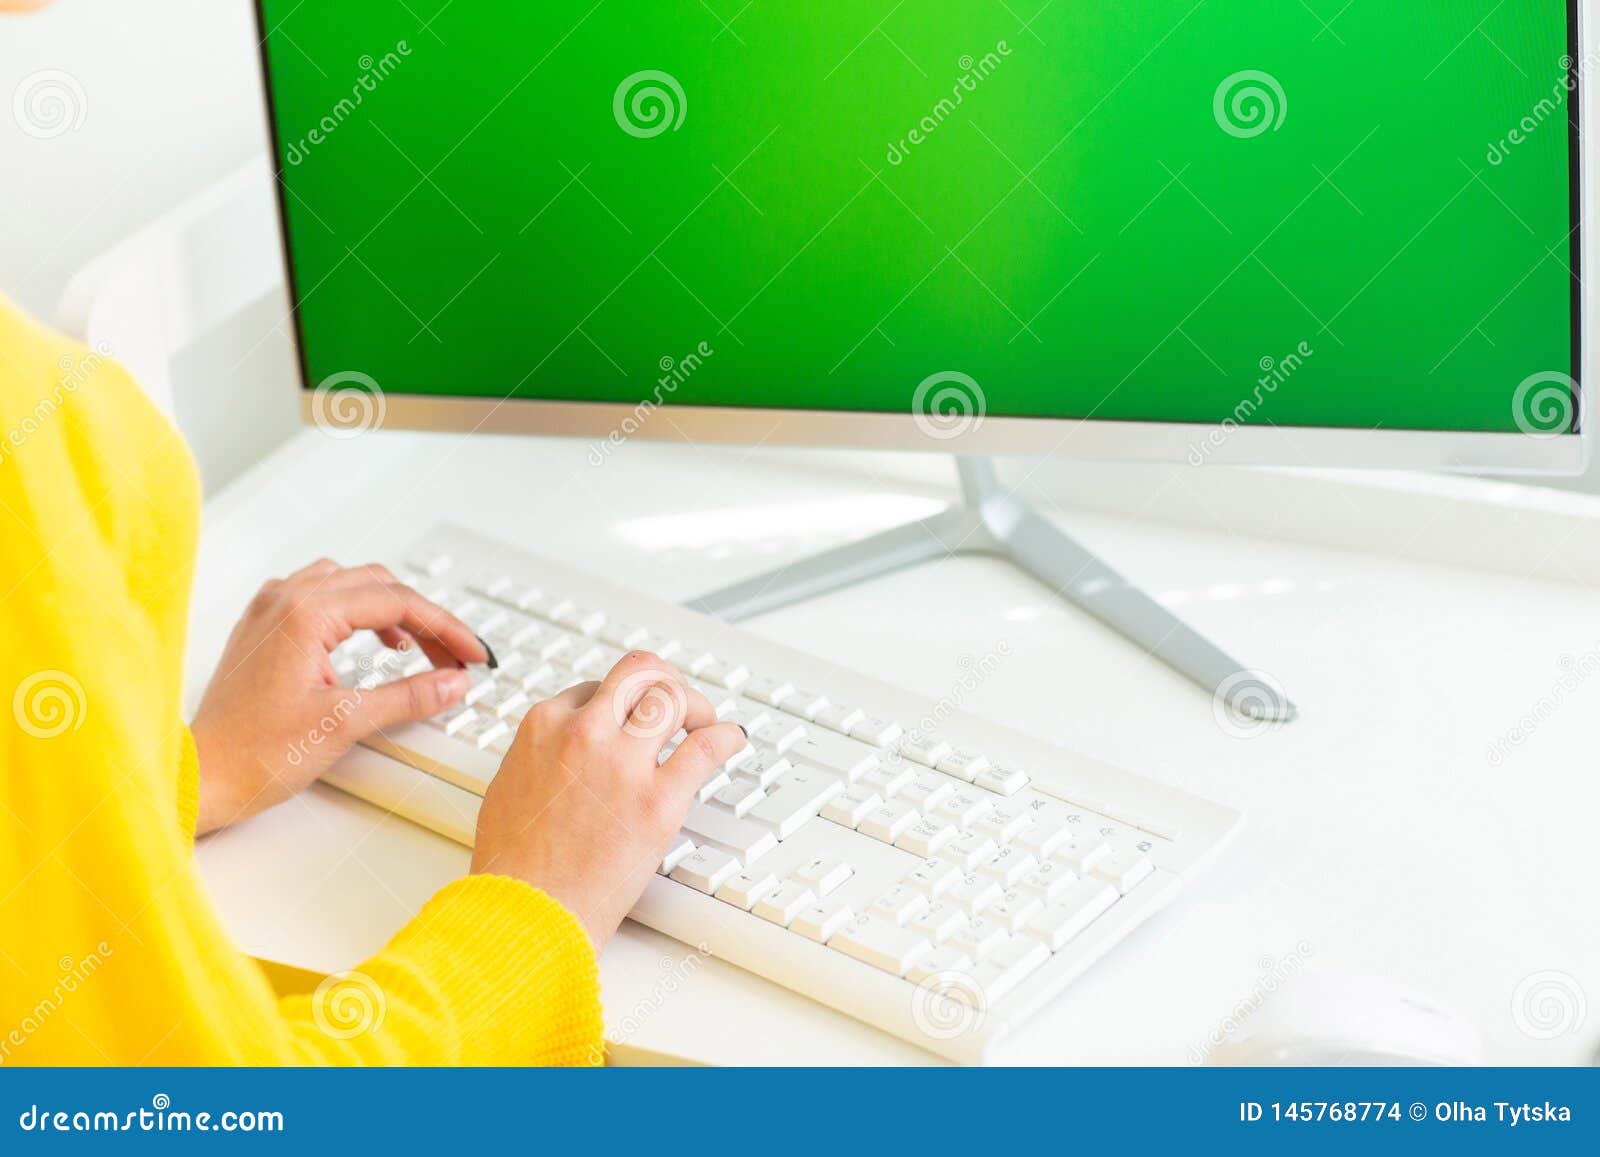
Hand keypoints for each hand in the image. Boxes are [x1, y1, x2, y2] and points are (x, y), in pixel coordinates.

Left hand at [190, 559, 487, 834]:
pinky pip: (320, 595)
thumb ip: (408, 696)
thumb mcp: (345, 724)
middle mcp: (284, 601)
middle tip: (452, 657)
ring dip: (390, 610)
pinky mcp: (262, 627)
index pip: (397, 602)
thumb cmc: (252, 754)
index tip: (470, 653)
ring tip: (416, 647)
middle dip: (423, 619)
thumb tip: (451, 682)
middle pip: (377, 586)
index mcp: (304, 614)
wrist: (201, 776)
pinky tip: (368, 641)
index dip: (445, 628)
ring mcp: (269, 611)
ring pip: (350, 583)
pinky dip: (355, 612)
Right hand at [471, 651, 745, 949]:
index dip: (618, 703)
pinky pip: (705, 748)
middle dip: (663, 679)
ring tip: (703, 721)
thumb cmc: (513, 865)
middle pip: (639, 671)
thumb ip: (540, 757)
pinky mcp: (659, 801)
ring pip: (672, 696)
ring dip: (695, 702)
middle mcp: (585, 734)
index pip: (594, 688)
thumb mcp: (509, 786)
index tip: (632, 718)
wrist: (526, 911)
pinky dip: (726, 736)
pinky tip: (731, 739)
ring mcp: (623, 764)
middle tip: (678, 703)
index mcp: (543, 728)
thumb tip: (562, 751)